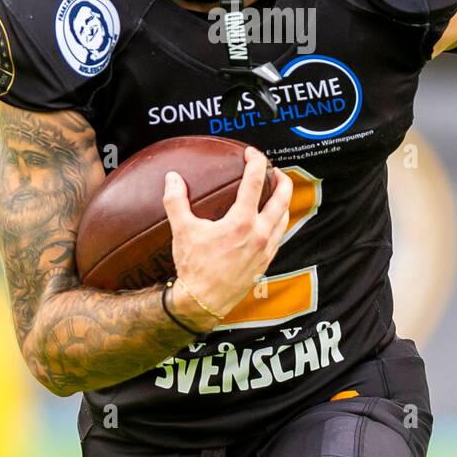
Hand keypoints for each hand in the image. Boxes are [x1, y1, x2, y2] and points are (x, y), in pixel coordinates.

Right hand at [162, 146, 292, 327]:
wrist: (204, 302)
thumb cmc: (194, 267)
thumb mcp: (183, 231)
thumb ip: (176, 201)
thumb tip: (172, 178)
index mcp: (242, 222)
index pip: (255, 183)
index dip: (256, 163)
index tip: (251, 153)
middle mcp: (259, 234)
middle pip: (282, 199)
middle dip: (282, 181)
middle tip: (276, 171)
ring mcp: (265, 250)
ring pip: (284, 219)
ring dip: (283, 202)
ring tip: (277, 193)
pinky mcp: (265, 262)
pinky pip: (279, 237)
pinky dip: (279, 223)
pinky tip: (271, 222)